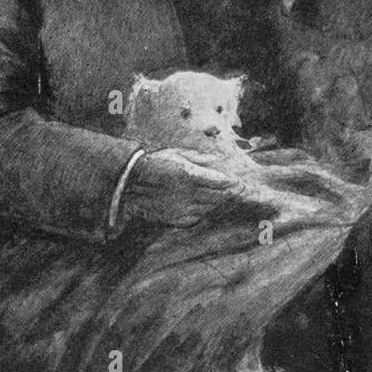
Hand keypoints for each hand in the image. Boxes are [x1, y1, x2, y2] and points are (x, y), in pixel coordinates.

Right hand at [121, 148, 243, 227]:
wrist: (130, 182)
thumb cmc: (154, 162)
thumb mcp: (177, 153)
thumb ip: (199, 157)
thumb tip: (218, 160)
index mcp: (190, 174)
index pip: (220, 181)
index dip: (233, 183)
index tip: (241, 183)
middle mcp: (188, 193)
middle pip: (218, 196)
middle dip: (231, 193)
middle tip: (242, 191)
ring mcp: (182, 207)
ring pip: (210, 207)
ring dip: (220, 203)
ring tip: (228, 199)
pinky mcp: (175, 218)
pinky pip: (197, 217)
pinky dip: (205, 212)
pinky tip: (208, 207)